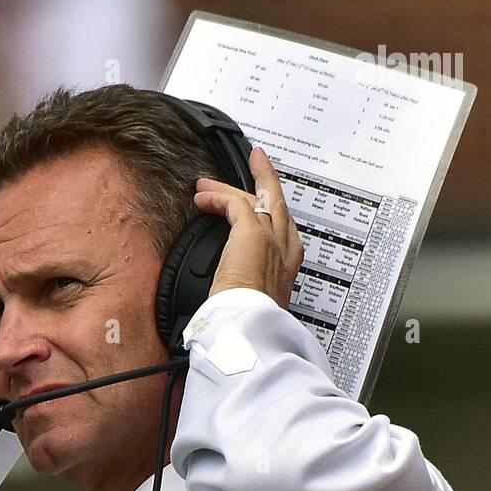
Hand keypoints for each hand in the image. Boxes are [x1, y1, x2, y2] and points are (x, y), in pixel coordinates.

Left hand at [193, 148, 303, 307]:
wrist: (252, 327)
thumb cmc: (251, 323)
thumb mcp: (254, 305)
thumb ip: (248, 294)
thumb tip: (228, 300)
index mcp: (288, 269)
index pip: (284, 232)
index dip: (274, 214)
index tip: (263, 205)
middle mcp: (285, 250)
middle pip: (278, 205)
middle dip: (266, 181)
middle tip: (259, 162)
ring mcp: (271, 238)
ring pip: (257, 198)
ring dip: (229, 188)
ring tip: (208, 184)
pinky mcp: (252, 233)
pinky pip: (235, 204)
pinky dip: (217, 198)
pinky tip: (203, 199)